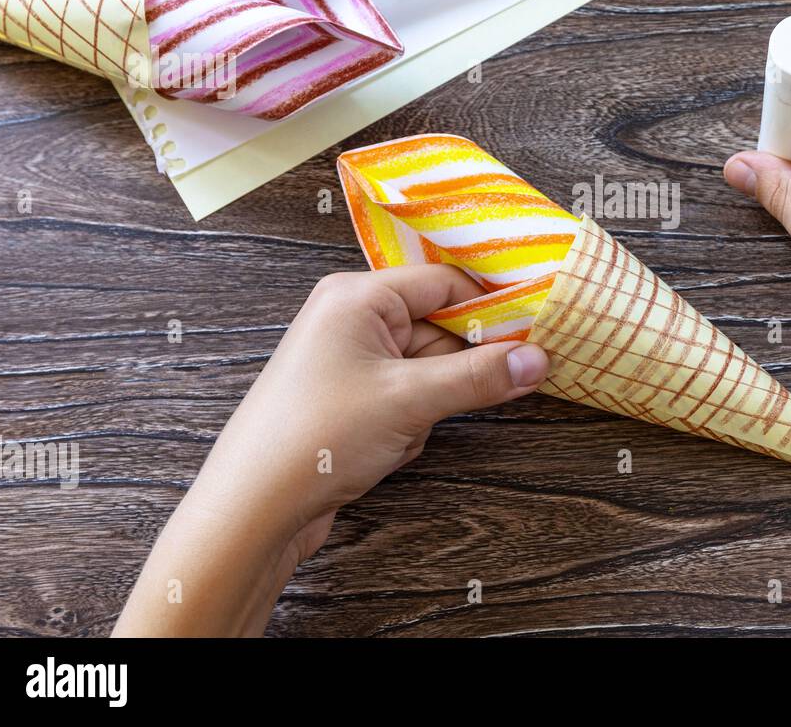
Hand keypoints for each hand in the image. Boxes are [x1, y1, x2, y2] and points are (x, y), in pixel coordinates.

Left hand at [115, 265, 547, 635]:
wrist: (251, 510)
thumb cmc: (318, 437)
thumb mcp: (410, 400)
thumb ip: (480, 376)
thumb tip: (540, 357)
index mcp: (358, 296)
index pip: (445, 281)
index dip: (491, 308)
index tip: (534, 336)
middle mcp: (352, 317)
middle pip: (440, 325)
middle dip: (454, 369)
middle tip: (459, 396)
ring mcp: (349, 359)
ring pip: (428, 368)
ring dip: (430, 403)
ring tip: (399, 430)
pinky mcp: (349, 398)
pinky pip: (406, 395)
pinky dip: (410, 422)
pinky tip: (386, 447)